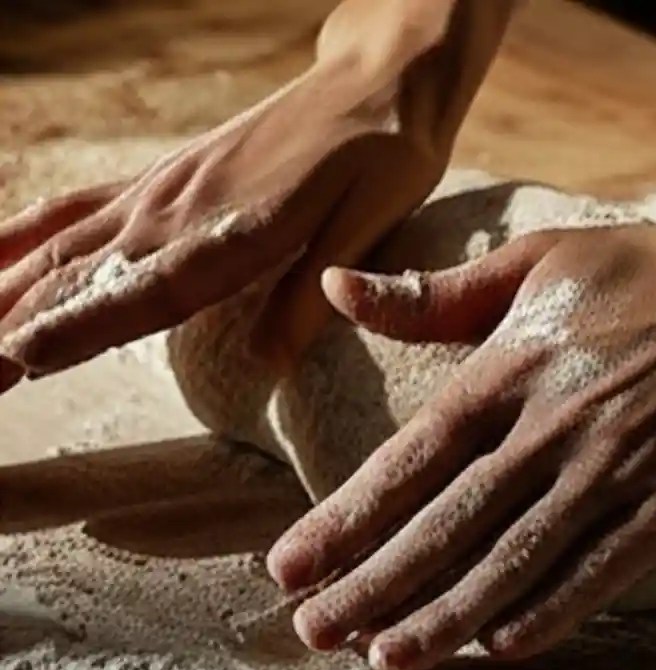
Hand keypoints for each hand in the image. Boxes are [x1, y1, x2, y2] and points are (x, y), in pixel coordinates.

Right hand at [0, 62, 445, 392]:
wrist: (375, 83)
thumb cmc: (382, 157)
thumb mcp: (368, 225)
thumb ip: (311, 295)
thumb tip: (266, 366)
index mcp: (233, 229)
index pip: (142, 290)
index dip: (79, 325)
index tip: (20, 356)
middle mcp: (178, 209)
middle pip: (80, 275)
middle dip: (14, 326)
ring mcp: (160, 190)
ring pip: (61, 246)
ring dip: (4, 292)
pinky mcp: (160, 177)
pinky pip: (75, 208)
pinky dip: (21, 236)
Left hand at [265, 215, 655, 669]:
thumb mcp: (543, 261)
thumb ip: (438, 294)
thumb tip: (338, 287)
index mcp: (516, 366)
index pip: (412, 458)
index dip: (346, 517)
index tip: (288, 566)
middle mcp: (557, 425)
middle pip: (448, 523)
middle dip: (373, 584)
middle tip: (314, 634)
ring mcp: (619, 470)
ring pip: (514, 561)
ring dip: (445, 617)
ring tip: (386, 662)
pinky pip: (602, 573)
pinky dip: (548, 612)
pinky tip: (499, 646)